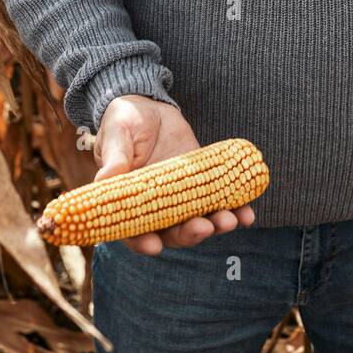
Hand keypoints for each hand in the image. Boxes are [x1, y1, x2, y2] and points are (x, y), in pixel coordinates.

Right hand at [93, 96, 256, 254]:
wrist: (150, 107)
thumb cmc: (124, 121)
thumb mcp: (116, 134)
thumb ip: (115, 158)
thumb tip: (104, 179)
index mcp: (128, 202)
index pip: (132, 230)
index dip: (142, 241)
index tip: (155, 245)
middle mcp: (155, 207)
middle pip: (171, 232)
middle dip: (189, 234)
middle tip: (204, 226)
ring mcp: (180, 198)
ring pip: (197, 221)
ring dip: (215, 226)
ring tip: (230, 220)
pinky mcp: (201, 184)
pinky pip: (218, 202)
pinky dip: (234, 210)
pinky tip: (247, 212)